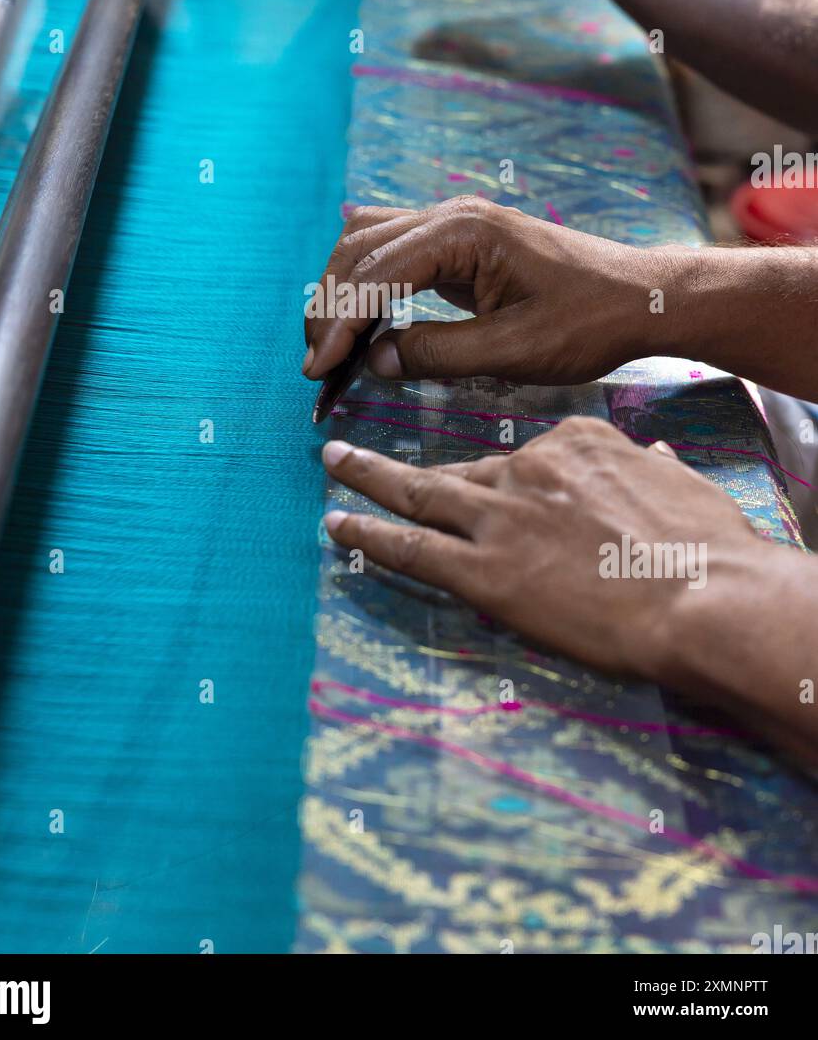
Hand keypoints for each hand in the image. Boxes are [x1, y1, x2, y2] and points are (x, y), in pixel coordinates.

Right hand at [303, 197, 691, 384]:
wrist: (640, 297)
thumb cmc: (589, 322)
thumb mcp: (515, 350)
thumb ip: (440, 354)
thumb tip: (376, 361)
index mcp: (465, 232)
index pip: (377, 273)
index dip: (340, 323)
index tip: (319, 369)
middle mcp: (452, 215)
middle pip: (359, 249)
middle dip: (329, 305)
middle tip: (316, 364)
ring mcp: (454, 223)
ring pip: (369, 244)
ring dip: (341, 291)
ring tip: (329, 347)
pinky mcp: (460, 242)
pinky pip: (394, 251)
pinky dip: (365, 282)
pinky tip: (353, 314)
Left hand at [321, 418, 756, 683]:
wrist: (704, 597)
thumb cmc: (706, 547)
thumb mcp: (683, 487)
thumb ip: (653, 467)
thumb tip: (656, 452)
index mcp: (575, 443)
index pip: (526, 455)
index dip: (502, 477)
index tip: (497, 489)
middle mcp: (528, 469)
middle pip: (455, 466)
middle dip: (401, 460)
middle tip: (351, 450)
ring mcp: (501, 519)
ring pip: (417, 493)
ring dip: (366, 478)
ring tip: (332, 465)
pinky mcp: (485, 573)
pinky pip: (411, 548)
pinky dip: (369, 534)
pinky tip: (338, 527)